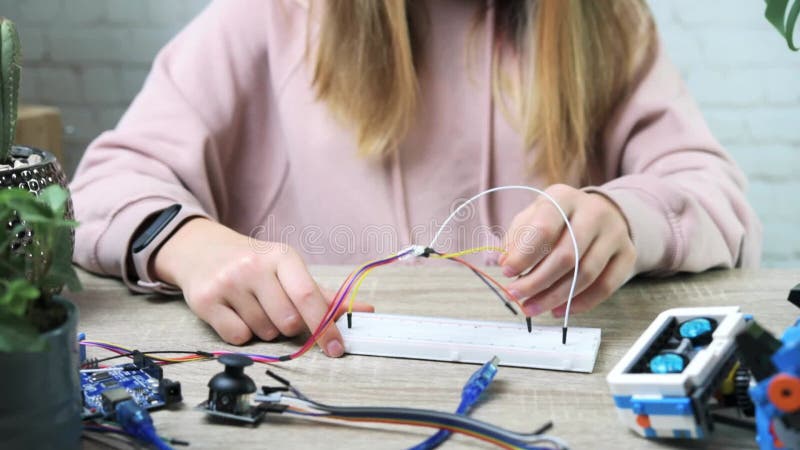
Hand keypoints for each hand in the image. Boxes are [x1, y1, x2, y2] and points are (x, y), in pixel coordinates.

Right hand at [152, 218, 372, 354]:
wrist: (201, 249)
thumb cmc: (254, 264)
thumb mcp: (287, 269)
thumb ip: (324, 294)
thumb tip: (365, 310)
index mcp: (282, 256)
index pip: (308, 296)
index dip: (325, 326)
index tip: (336, 349)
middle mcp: (254, 266)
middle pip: (287, 322)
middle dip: (288, 326)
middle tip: (275, 309)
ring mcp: (228, 283)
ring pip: (263, 332)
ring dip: (264, 329)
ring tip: (252, 305)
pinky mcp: (204, 301)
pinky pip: (237, 337)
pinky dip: (241, 334)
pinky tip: (234, 312)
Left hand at [500, 184, 635, 317]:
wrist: (600, 214)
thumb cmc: (557, 220)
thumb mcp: (532, 217)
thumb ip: (516, 237)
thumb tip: (503, 261)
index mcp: (564, 198)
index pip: (544, 228)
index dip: (524, 254)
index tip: (506, 271)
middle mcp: (594, 212)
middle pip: (566, 255)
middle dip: (536, 281)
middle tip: (516, 295)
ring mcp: (615, 233)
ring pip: (586, 274)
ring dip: (554, 297)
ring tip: (531, 308)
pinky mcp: (628, 254)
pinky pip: (606, 286)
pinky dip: (580, 303)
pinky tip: (558, 310)